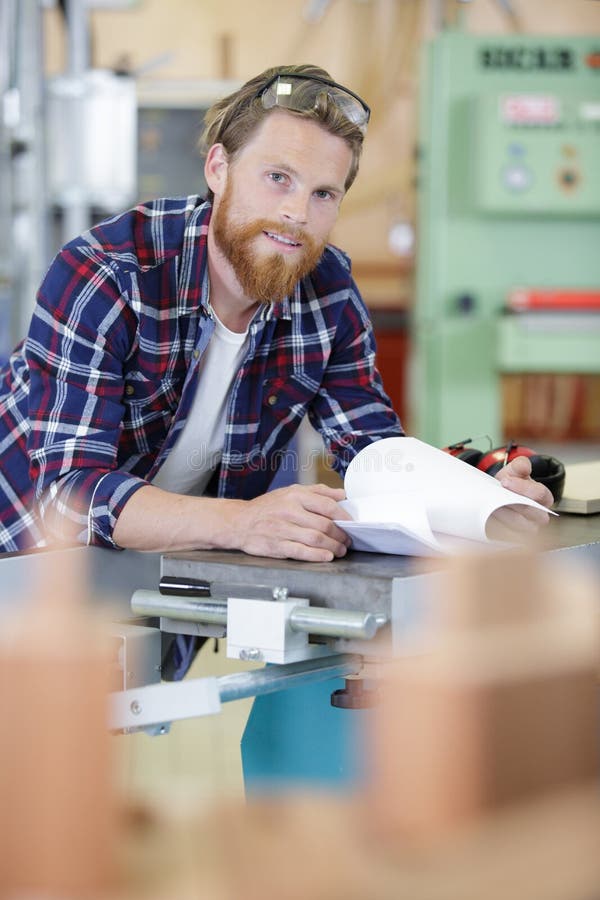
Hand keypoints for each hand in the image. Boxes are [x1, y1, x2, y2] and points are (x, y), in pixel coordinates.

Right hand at [228, 483, 351, 561]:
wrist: (238, 522)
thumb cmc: (267, 507)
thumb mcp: (290, 492)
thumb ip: (317, 491)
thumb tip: (342, 494)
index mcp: (295, 496)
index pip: (327, 505)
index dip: (344, 516)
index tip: (351, 523)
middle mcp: (289, 511)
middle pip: (324, 525)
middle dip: (341, 535)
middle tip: (348, 540)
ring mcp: (282, 529)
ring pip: (316, 539)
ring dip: (333, 547)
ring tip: (340, 550)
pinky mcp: (276, 546)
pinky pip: (301, 552)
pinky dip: (317, 556)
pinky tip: (327, 556)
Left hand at [486, 455, 552, 540]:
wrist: (497, 495)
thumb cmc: (510, 485)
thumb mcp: (514, 471)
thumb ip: (520, 466)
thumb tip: (524, 465)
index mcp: (544, 498)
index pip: (541, 494)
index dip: (523, 488)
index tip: (505, 481)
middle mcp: (539, 517)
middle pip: (533, 514)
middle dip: (514, 504)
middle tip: (496, 496)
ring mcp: (527, 529)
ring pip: (521, 528)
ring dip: (505, 517)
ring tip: (490, 506)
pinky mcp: (513, 538)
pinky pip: (507, 537)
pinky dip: (496, 528)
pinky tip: (487, 518)